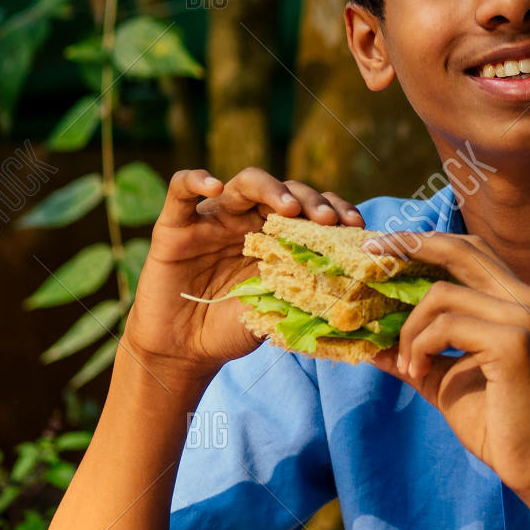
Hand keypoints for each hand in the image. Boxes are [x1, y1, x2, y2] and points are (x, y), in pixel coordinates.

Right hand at [125, 166, 362, 380]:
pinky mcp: (173, 226)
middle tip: (326, 220)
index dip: (336, 212)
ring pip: (245, 184)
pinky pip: (180, 190)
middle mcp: (248, 220)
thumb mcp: (276, 308)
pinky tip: (215, 186)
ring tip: (289, 206)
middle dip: (311, 201)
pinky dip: (196, 180)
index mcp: (277, 235)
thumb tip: (349, 280)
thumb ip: (302, 288)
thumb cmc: (234, 327)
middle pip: (285, 191)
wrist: (184, 349)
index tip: (356, 226)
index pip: (311, 210)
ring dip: (271, 188)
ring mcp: (213, 220)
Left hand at [362, 232, 529, 529]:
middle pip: (460, 249)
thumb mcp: (446, 379)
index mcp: (517, 300)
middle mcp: (525, 298)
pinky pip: (445, 326)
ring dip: (409, 329)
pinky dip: (420, 347)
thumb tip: (369, 343)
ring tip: (408, 364)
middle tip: (369, 253)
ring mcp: (522, 316)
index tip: (381, 245)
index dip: (425, 242)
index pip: (469, 249)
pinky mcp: (512, 341)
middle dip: (409, 246)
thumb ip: (414, 354)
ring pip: (442, 294)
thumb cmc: (498, 421)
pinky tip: (419, 371)